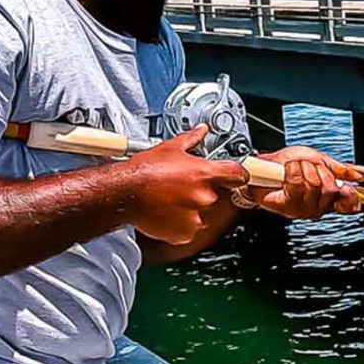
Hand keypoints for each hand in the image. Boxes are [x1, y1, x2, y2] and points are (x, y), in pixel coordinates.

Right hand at [125, 126, 249, 245]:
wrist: (125, 192)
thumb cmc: (144, 171)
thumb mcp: (170, 148)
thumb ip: (191, 139)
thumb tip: (201, 130)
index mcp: (205, 174)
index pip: (238, 174)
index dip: (237, 175)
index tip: (234, 177)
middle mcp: (205, 196)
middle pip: (218, 195)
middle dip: (204, 192)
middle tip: (184, 188)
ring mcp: (197, 217)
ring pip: (203, 214)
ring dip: (192, 210)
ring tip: (172, 201)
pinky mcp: (186, 233)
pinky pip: (190, 230)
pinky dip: (181, 225)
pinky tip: (168, 213)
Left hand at [252, 146, 363, 219]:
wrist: (261, 167)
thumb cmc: (286, 165)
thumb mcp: (319, 161)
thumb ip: (341, 169)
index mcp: (328, 196)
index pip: (349, 202)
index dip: (354, 197)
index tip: (356, 191)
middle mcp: (318, 206)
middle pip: (331, 188)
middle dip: (318, 170)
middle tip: (307, 167)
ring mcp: (303, 209)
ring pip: (314, 184)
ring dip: (302, 168)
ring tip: (292, 170)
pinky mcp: (288, 207)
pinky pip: (298, 183)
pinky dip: (291, 170)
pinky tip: (285, 173)